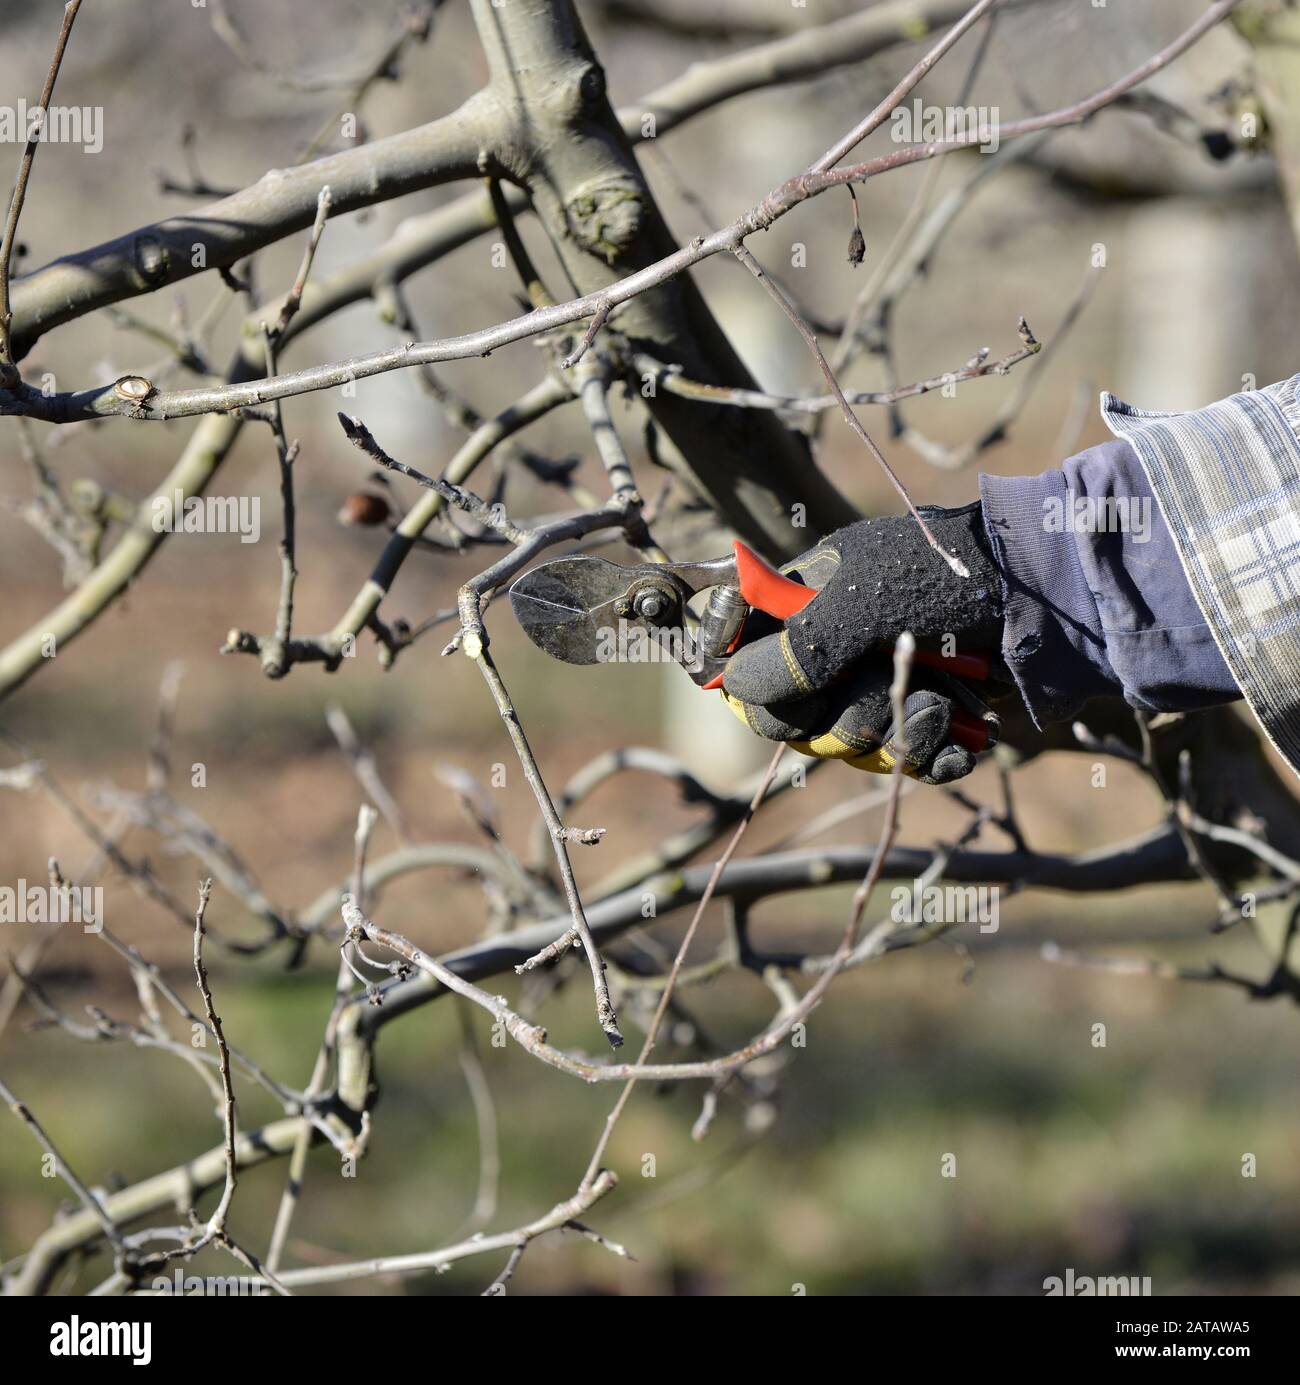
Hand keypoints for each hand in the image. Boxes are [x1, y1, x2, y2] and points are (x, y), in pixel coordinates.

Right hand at [720, 504, 1004, 781]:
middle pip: (796, 721)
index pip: (745, 663)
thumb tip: (734, 686)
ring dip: (895, 733)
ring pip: (850, 745)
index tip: (787, 697)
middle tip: (885, 690)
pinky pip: (905, 760)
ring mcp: (880, 683)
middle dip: (843, 719)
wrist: (1050, 594)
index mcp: (804, 604)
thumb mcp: (863, 601)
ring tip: (941, 705)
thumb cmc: (950, 575)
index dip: (756, 691)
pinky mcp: (927, 713)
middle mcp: (834, 647)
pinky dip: (931, 758)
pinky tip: (959, 745)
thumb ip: (798, 648)